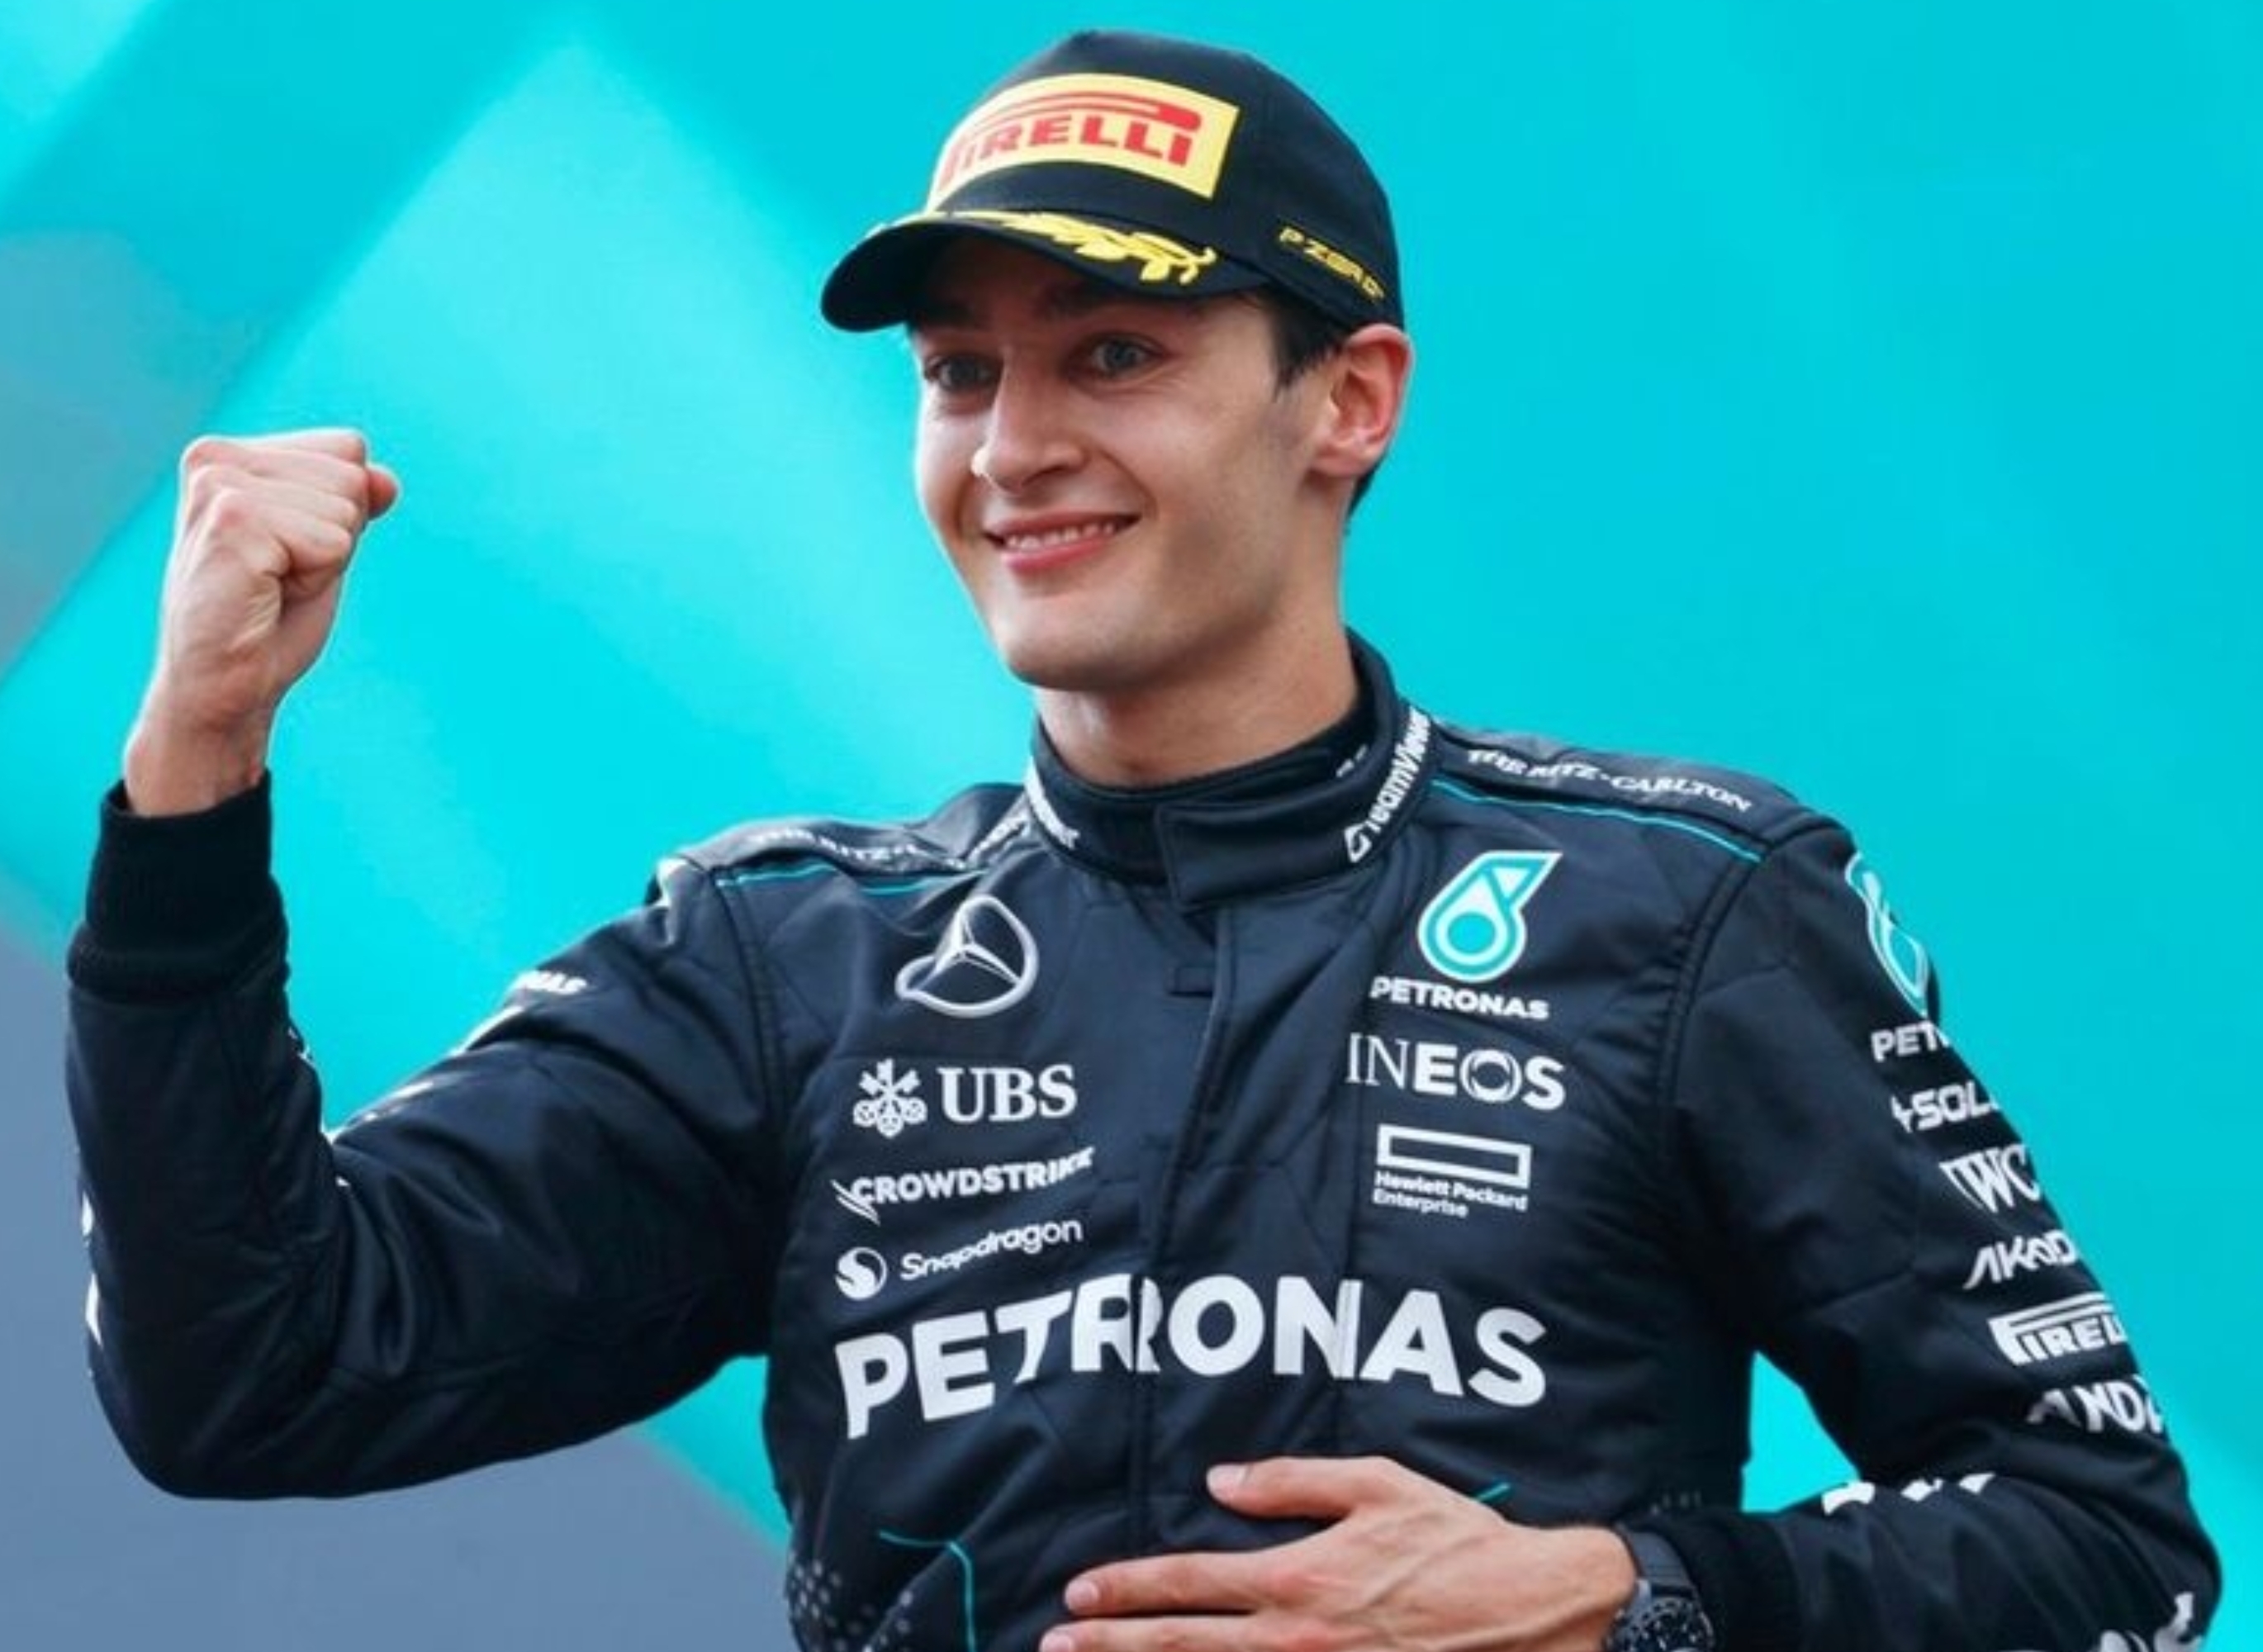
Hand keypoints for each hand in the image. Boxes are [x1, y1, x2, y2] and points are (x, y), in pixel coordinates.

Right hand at [125, 429, 399, 814]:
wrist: (224, 687)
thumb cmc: (268, 620)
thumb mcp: (322, 547)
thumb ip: (352, 502)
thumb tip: (387, 479)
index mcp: (229, 453)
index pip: (347, 449)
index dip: (340, 514)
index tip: (290, 554)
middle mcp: (215, 457)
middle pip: (352, 475)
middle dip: (335, 537)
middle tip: (281, 578)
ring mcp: (219, 487)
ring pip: (346, 508)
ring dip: (324, 562)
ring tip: (271, 587)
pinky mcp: (233, 521)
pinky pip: (333, 543)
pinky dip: (316, 580)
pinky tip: (267, 596)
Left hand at [1042, 1456, 1634, 1651]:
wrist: (1532, 1613)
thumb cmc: (1455, 1542)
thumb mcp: (1376, 1484)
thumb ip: (1291, 1482)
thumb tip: (1220, 1480)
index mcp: (1298, 1577)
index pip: (1189, 1582)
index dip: (1127, 1590)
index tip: (1078, 1594)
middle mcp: (1295, 1638)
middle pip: (1182, 1646)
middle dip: (1112, 1646)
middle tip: (1057, 1645)